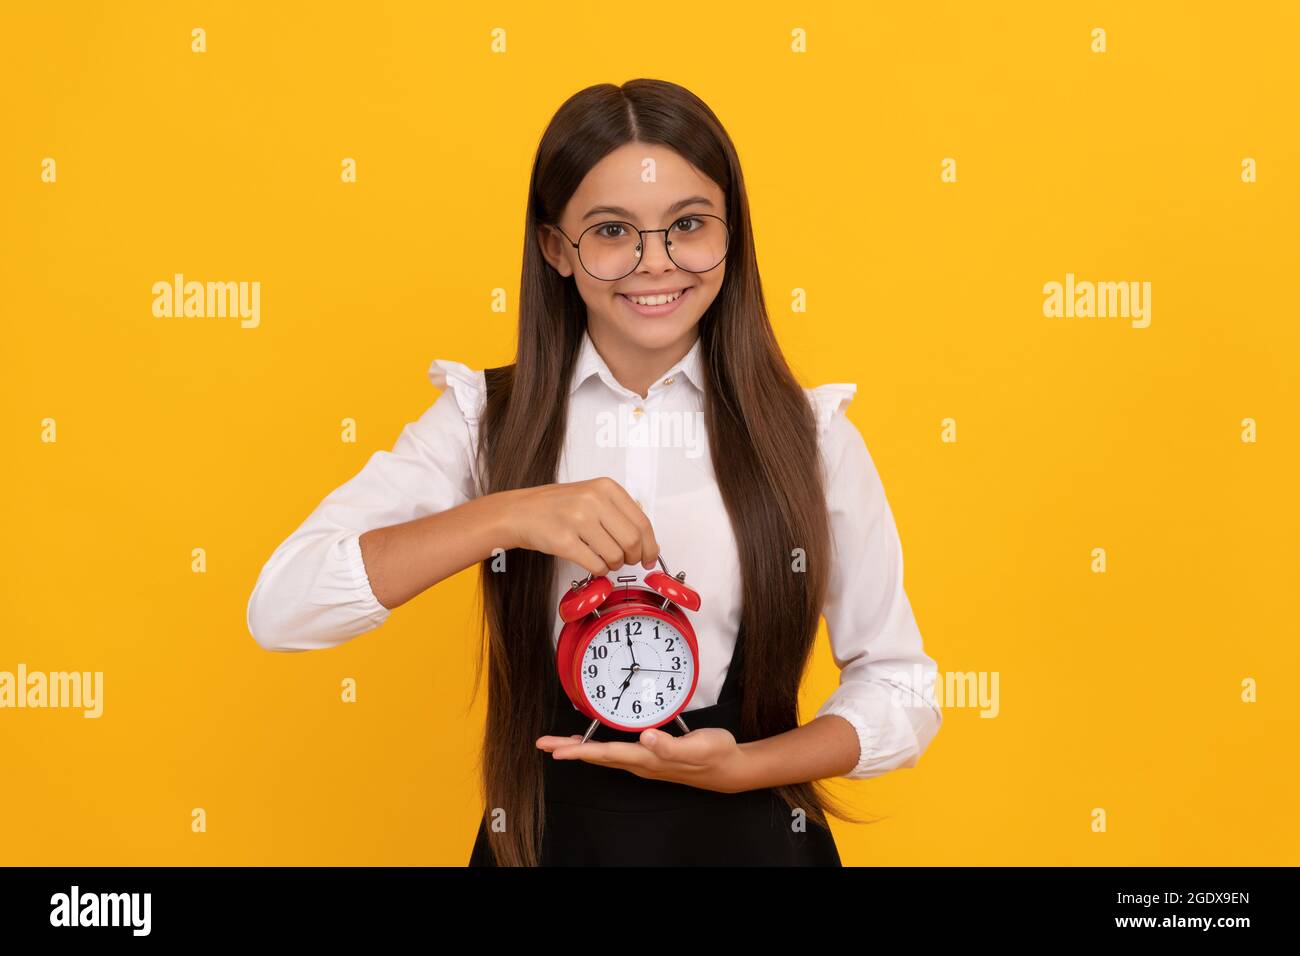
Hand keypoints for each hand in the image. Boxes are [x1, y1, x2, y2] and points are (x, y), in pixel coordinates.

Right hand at [498, 477, 658, 575]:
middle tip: (626, 561)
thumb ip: (618, 512)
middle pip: (632, 541)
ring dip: (613, 565)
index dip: (650, 545)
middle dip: (633, 557)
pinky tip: (592, 563)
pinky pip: (596, 565)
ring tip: (603, 559)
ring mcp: (577, 520)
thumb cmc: (556, 506)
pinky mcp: (563, 541)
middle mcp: (593, 500)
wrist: (519, 512)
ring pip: (615, 556)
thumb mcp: (592, 495)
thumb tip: (646, 541)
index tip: (650, 556)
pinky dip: (599, 570)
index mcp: (605, 487)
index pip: (642, 522)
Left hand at [535, 726, 753, 794]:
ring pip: (604, 757)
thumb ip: (670, 744)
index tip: (556, 752)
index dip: (580, 752)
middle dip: (569, 751)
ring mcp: (644, 764)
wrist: (728, 769)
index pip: (607, 754)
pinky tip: (592, 744)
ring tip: (558, 745)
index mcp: (649, 759)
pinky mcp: (649, 759)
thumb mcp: (698, 745)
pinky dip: (597, 749)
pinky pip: (615, 755)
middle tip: (543, 745)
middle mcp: (642, 764)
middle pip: (598, 757)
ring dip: (580, 751)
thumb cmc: (714, 754)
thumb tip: (646, 738)